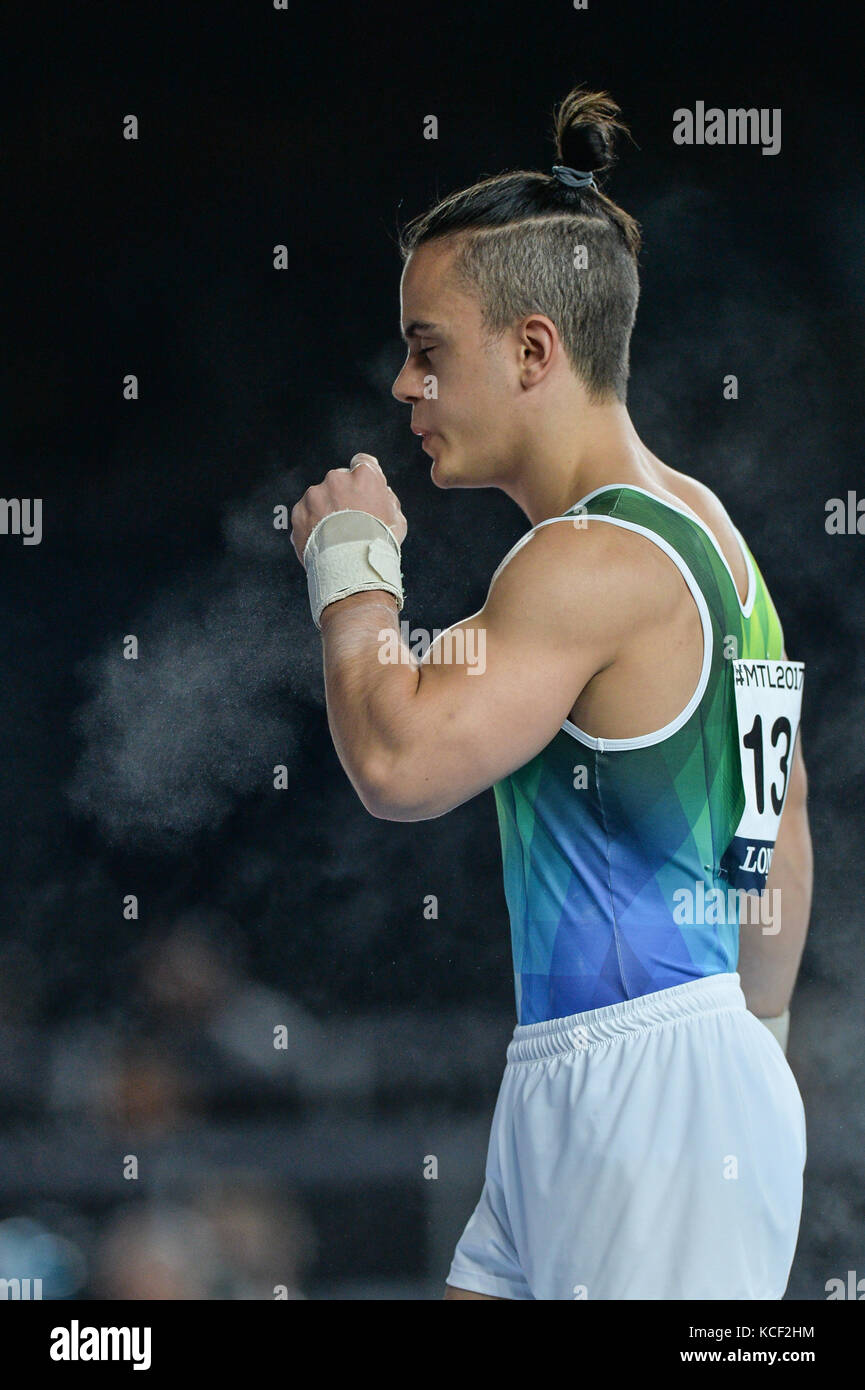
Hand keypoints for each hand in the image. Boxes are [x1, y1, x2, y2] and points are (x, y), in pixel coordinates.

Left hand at [290, 453, 407, 565]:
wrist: (352, 567)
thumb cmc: (379, 543)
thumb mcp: (397, 519)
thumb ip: (386, 500)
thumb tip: (381, 495)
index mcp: (364, 476)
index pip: (362, 462)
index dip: (363, 477)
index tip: (362, 489)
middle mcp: (336, 479)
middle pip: (338, 481)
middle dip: (342, 496)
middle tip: (349, 521)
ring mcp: (314, 495)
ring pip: (319, 498)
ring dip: (324, 511)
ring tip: (334, 537)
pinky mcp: (298, 513)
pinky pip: (305, 516)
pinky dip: (311, 526)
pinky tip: (323, 542)